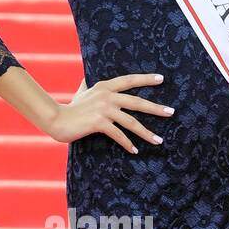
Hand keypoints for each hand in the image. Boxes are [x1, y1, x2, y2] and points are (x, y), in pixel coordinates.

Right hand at [48, 72, 173, 154]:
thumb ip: (88, 84)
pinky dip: (127, 143)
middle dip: (155, 108)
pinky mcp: (99, 123)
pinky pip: (118, 135)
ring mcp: (103, 110)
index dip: (146, 79)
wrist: (57, 119)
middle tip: (171, 112)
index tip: (162, 79)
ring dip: (146, 132)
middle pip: (137, 102)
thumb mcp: (82, 92)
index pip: (129, 80)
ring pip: (131, 121)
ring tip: (159, 140)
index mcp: (104, 86)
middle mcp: (106, 96)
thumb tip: (87, 78)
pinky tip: (135, 150)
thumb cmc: (70, 108)